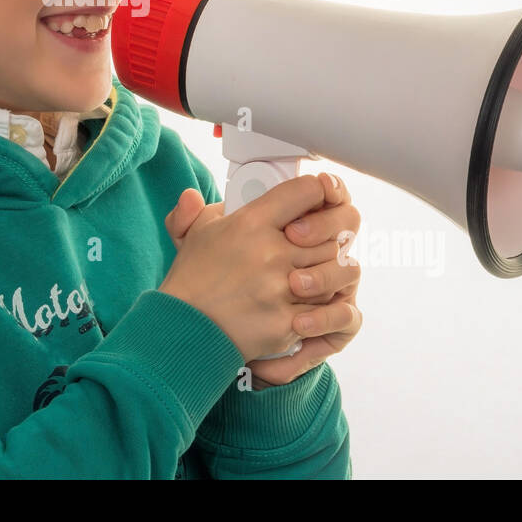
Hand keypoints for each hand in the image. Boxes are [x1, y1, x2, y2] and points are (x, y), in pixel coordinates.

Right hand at [165, 171, 362, 388]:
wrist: (186, 330)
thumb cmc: (193, 280)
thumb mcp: (194, 232)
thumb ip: (199, 207)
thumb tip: (193, 196)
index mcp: (251, 222)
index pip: (306, 191)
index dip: (318, 191)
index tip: (315, 198)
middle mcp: (271, 252)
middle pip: (330, 234)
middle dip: (327, 237)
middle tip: (319, 240)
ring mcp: (282, 288)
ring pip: (335, 270)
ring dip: (329, 270)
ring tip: (315, 270)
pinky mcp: (288, 321)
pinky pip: (326, 306)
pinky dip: (322, 302)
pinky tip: (307, 298)